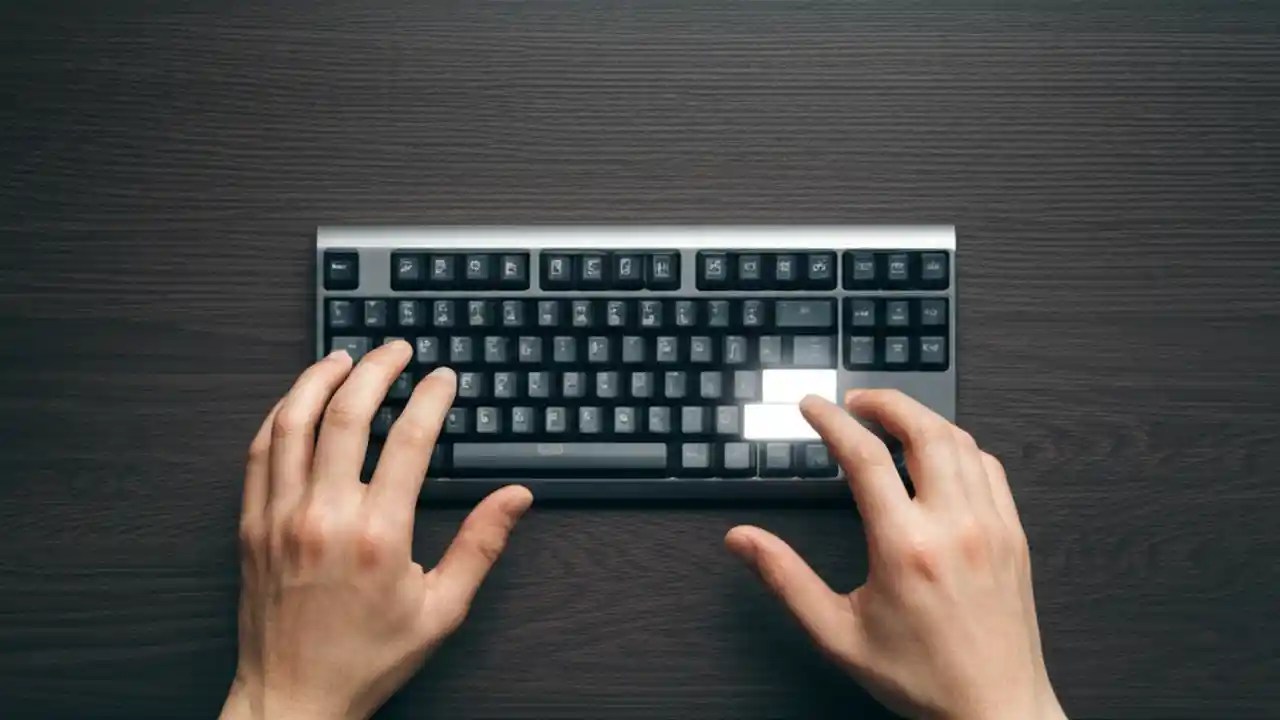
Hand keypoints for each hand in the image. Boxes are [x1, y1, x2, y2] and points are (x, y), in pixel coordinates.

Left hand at [221, 342, 532, 719]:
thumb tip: (514, 498)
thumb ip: (480, 546)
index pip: (408, 440)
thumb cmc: (365, 659)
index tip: (442, 378)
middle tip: (396, 350)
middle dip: (377, 369)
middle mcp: (324, 516)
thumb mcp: (442, 610)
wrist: (294, 699)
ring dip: (320, 379)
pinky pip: (259, 452)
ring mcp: (280, 516)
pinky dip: (280, 415)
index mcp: (377, 535)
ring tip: (344, 357)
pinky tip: (298, 400)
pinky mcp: (251, 525)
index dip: (430, 398)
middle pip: (347, 414)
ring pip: (294, 422)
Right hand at [725, 390, 1065, 719]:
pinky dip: (960, 446)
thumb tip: (743, 540)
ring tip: (891, 419)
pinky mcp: (1014, 535)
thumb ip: (785, 579)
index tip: (812, 407)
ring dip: (922, 418)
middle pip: (923, 429)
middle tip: (854, 400)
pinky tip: (940, 455)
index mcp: (905, 546)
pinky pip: (989, 467)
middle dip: (885, 401)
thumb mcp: (837, 633)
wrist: (996, 710)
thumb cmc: (922, 678)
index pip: (864, 456)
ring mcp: (991, 526)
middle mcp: (954, 526)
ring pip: (960, 441)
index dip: (831, 420)